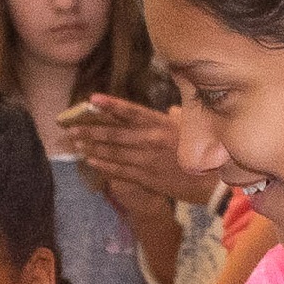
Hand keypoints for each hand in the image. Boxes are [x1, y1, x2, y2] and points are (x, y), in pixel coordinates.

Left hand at [60, 94, 219, 205]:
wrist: (213, 183)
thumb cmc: (206, 152)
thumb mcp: (192, 128)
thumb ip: (176, 118)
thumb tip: (170, 111)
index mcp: (161, 124)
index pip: (131, 112)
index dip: (110, 105)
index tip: (91, 100)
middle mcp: (151, 140)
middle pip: (114, 133)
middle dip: (90, 130)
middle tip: (71, 128)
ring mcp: (147, 160)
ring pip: (113, 153)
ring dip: (92, 148)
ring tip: (77, 144)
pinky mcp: (146, 178)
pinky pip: (119, 170)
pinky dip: (103, 165)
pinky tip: (91, 161)